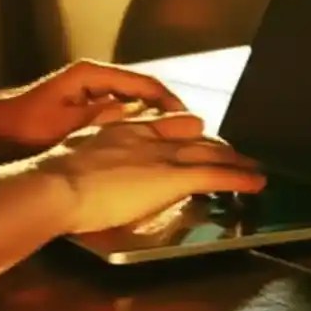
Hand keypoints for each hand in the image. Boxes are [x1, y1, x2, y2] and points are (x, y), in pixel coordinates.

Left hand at [0, 60, 186, 153]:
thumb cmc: (26, 126)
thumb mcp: (67, 122)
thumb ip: (104, 116)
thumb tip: (141, 117)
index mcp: (94, 74)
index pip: (145, 83)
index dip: (170, 101)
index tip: (188, 121)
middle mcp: (98, 76)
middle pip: (145, 88)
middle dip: (168, 108)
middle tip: (187, 131)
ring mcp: (94, 89)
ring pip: (137, 99)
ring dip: (156, 115)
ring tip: (173, 136)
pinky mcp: (91, 103)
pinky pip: (125, 108)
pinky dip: (140, 120)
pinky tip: (148, 139)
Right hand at [36, 113, 265, 234]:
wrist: (56, 185)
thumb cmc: (54, 176)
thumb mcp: (74, 148)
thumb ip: (90, 143)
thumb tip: (93, 147)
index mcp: (122, 129)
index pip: (163, 125)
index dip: (182, 131)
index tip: (195, 133)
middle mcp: (149, 137)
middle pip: (192, 136)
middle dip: (214, 147)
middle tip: (234, 152)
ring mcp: (164, 156)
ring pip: (210, 154)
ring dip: (235, 162)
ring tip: (254, 168)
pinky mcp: (175, 177)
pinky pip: (216, 176)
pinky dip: (240, 178)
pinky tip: (256, 182)